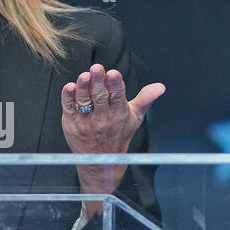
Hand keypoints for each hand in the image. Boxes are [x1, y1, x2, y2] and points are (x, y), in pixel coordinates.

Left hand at [61, 63, 164, 195]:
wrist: (101, 162)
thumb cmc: (119, 135)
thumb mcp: (135, 118)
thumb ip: (146, 99)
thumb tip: (161, 86)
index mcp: (119, 114)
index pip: (117, 97)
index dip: (115, 85)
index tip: (113, 73)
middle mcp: (102, 119)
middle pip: (100, 97)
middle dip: (98, 81)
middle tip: (96, 67)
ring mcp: (85, 122)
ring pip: (84, 101)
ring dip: (83, 88)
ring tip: (84, 76)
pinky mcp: (71, 123)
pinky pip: (69, 108)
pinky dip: (68, 97)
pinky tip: (69, 87)